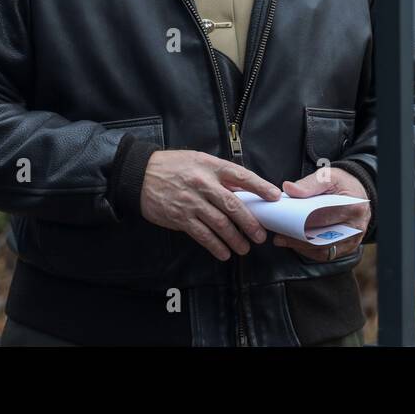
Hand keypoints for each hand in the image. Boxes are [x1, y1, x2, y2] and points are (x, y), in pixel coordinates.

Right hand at [140, 150, 280, 260]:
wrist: (140, 174)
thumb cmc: (173, 166)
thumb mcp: (198, 160)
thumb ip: (220, 175)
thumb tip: (244, 191)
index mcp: (211, 166)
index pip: (241, 176)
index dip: (260, 186)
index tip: (274, 197)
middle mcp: (203, 183)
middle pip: (233, 205)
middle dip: (250, 222)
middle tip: (260, 235)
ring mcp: (191, 202)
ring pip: (220, 223)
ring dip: (235, 238)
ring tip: (244, 248)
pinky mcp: (180, 217)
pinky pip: (202, 235)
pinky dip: (215, 246)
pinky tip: (224, 253)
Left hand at [272, 167, 370, 262]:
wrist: (358, 192)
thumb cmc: (342, 184)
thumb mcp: (328, 177)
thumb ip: (309, 183)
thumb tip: (290, 189)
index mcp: (353, 206)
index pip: (323, 218)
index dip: (301, 222)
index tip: (283, 222)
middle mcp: (356, 226)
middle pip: (322, 236)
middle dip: (298, 236)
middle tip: (279, 235)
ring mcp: (353, 239)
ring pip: (323, 248)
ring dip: (301, 246)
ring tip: (284, 239)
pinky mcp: (349, 247)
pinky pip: (326, 254)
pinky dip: (310, 251)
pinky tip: (297, 244)